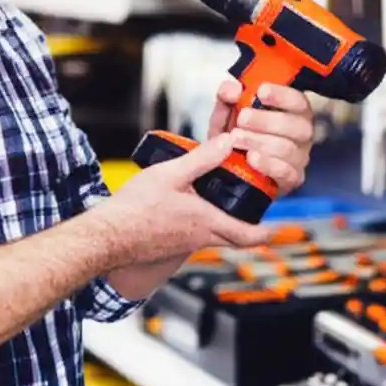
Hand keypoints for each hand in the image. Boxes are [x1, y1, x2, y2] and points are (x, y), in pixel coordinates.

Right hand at [94, 134, 272, 265]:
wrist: (108, 236)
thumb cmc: (136, 208)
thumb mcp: (170, 174)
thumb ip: (202, 158)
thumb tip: (229, 142)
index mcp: (206, 221)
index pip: (248, 235)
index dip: (266, 231)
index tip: (277, 226)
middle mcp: (199, 237)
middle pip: (235, 239)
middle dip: (249, 229)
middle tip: (255, 217)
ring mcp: (183, 243)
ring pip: (213, 236)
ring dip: (222, 222)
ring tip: (218, 202)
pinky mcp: (168, 243)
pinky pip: (192, 235)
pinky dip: (199, 223)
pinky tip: (184, 207)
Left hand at [208, 79, 314, 195]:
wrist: (225, 167)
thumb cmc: (233, 134)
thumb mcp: (225, 113)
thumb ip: (227, 98)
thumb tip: (232, 88)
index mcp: (291, 112)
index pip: (299, 101)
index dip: (283, 95)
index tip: (261, 91)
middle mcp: (300, 135)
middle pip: (299, 125)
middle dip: (267, 120)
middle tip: (242, 118)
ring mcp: (298, 158)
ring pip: (289, 148)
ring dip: (260, 141)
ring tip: (236, 138)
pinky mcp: (291, 179)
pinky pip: (286, 172)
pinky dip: (267, 164)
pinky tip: (250, 158)